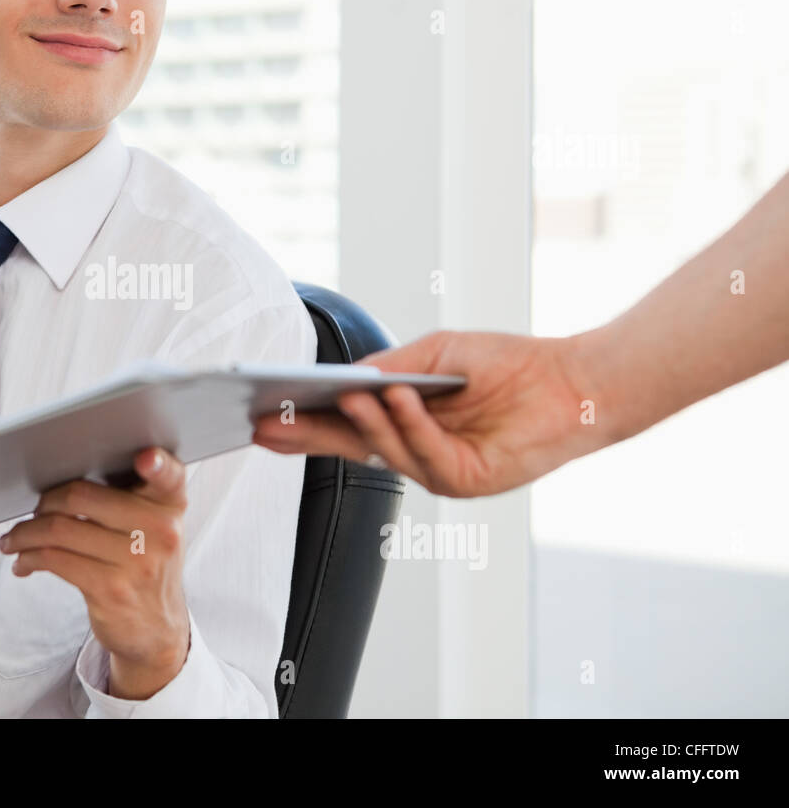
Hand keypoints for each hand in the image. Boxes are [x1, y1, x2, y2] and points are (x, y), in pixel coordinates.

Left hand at [0, 447, 190, 698]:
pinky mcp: (111, 589)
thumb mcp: (156, 528)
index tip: (145, 457)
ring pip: (60, 529)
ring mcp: (137, 561)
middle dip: (45, 502)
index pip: (171, 476)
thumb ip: (133, 496)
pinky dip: (29, 557)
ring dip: (25, 533)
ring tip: (14, 539)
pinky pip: (54, 560)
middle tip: (35, 511)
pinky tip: (24, 561)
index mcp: (171, 505)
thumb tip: (63, 478)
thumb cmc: (145, 564)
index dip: (159, 464)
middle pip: (83, 496)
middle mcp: (161, 530)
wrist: (156, 629)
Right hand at [252, 329, 612, 496]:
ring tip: (345, 391)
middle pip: (349, 447)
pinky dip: (410, 422)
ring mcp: (439, 471)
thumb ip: (390, 366)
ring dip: (365, 420)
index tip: (262, 417)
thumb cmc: (507, 365)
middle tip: (269, 424)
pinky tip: (399, 396)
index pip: (342, 428)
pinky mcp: (468, 479)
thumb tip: (346, 376)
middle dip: (307, 435)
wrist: (570, 381)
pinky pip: (428, 452)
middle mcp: (416, 453)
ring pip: (386, 450)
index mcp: (403, 424)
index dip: (302, 425)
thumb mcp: (435, 354)